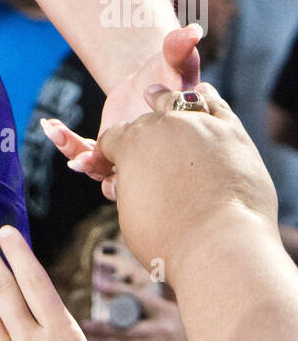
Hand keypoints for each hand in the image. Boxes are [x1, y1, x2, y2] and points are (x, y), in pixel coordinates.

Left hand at [40, 23, 203, 199]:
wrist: (152, 77)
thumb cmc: (171, 71)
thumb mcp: (176, 59)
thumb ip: (181, 48)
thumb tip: (192, 30)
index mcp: (167, 140)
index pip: (155, 159)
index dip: (135, 166)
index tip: (115, 159)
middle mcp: (146, 154)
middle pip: (122, 173)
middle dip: (100, 168)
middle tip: (80, 161)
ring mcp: (124, 155)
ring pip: (98, 166)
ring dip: (75, 153)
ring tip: (56, 130)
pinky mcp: (106, 147)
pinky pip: (84, 151)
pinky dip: (66, 142)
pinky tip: (50, 124)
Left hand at [82, 274, 200, 340]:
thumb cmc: (183, 333)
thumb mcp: (171, 312)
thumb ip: (150, 299)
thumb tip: (130, 278)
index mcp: (163, 315)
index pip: (136, 298)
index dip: (115, 289)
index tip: (96, 283)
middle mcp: (158, 334)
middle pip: (122, 329)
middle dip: (100, 328)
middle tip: (85, 325)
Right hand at [92, 81, 278, 277]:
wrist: (221, 246)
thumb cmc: (170, 242)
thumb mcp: (130, 217)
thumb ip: (128, 190)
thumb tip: (130, 183)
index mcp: (129, 145)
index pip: (112, 138)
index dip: (110, 151)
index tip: (113, 162)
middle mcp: (160, 126)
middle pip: (146, 121)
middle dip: (142, 133)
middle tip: (146, 148)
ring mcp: (197, 124)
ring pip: (180, 101)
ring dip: (168, 101)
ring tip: (160, 97)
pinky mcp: (230, 130)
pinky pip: (216, 105)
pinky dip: (208, 98)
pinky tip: (205, 94)